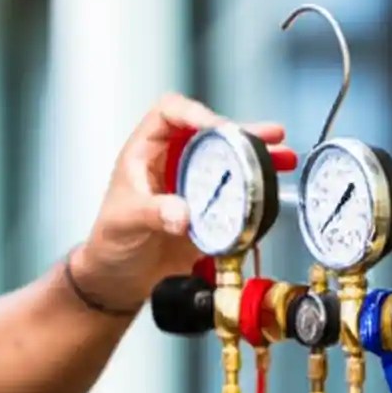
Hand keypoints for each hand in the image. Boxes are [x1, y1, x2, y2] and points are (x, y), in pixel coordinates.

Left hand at [72, 93, 296, 310]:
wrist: (119, 280)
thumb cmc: (109, 242)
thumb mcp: (125, 222)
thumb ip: (154, 214)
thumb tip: (183, 212)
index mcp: (144, 153)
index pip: (169, 113)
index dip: (194, 112)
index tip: (217, 126)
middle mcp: (171, 163)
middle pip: (209, 133)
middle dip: (241, 132)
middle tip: (268, 135)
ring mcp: (191, 185)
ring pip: (227, 160)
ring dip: (256, 156)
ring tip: (283, 156)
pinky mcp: (207, 210)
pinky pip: (234, 194)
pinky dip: (254, 190)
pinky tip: (270, 190)